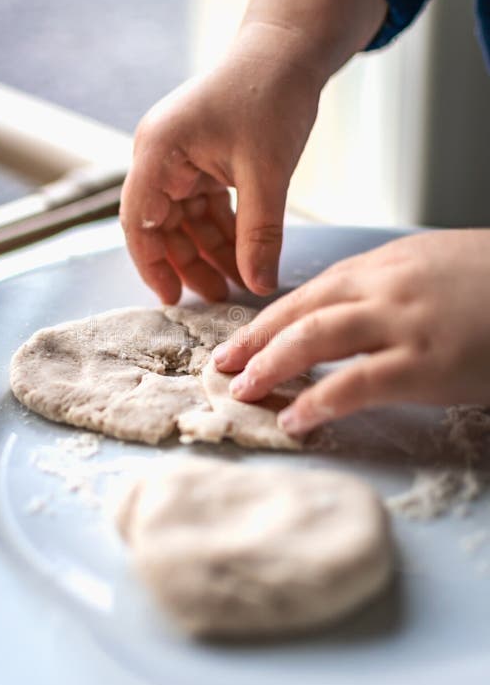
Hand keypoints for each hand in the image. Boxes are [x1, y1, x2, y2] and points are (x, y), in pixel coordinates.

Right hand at [120, 24, 321, 301]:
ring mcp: (180, 158)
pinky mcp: (201, 160)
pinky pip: (205, 207)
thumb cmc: (270, 93)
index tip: (172, 299)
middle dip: (189, 263)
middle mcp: (161, 156)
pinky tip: (245, 258)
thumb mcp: (267, 171)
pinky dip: (224, 232)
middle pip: (160, 226)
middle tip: (219, 298)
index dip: (151, 264)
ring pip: (185, 221)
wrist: (288, 48)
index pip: (138, 221)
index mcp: (159, 151)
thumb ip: (259, 233)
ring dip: (209, 252)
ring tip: (239, 284)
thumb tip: (259, 286)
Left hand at [213, 230, 489, 432]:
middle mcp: (383, 288)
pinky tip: (294, 419)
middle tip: (221, 368)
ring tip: (241, 392)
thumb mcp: (429, 266)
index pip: (306, 293)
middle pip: (298, 312)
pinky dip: (317, 402)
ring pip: (315, 339)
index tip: (237, 341)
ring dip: (270, 367)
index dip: (265, 320)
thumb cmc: (488, 282)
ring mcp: (403, 324)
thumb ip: (381, 285)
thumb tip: (339, 312)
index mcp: (381, 266)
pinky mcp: (425, 364)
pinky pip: (355, 384)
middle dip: (253, 342)